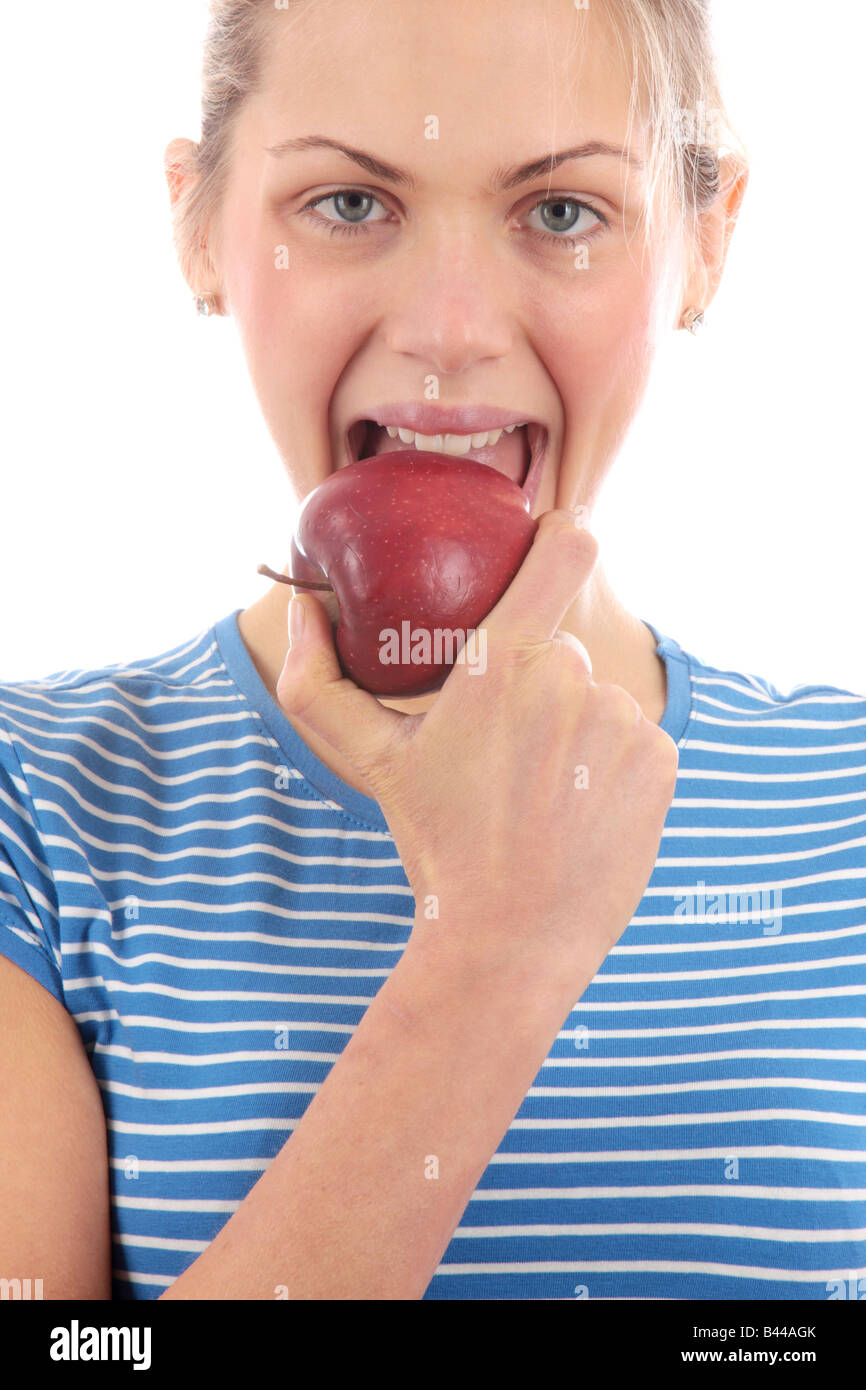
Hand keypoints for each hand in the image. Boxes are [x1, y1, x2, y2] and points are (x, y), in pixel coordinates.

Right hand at [276, 509, 677, 995]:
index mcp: (505, 662)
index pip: (567, 544)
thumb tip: (302, 605)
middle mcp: (575, 679)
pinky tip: (576, 810)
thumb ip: (319, 679)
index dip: (558, 537)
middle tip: (503, 748)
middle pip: (558, 647)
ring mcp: (625, 721)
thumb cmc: (436, 843)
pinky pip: (632, 738)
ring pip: (596, 697)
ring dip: (571, 727)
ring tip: (538, 790)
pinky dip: (608, 764)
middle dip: (532, 681)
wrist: (509, 942)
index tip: (541, 554)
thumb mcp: (370, 760)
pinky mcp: (661, 761)